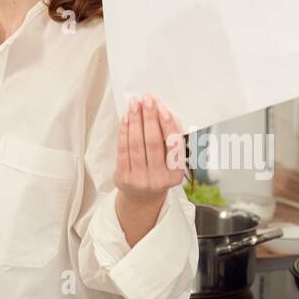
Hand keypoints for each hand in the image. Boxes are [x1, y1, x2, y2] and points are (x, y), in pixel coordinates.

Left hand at [114, 94, 186, 244]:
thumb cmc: (159, 174)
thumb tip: (160, 112)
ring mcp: (140, 179)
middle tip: (147, 99)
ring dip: (135, 121)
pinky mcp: (124, 177)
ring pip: (136, 144)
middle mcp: (159, 179)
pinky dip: (124, 131)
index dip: (167, 125)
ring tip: (135, 104)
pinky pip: (123, 149)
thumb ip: (169, 144)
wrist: (142, 198)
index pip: (173, 146)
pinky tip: (126, 118)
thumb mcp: (170, 165)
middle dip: (149, 118)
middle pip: (153, 143)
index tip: (162, 108)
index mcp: (175, 175)